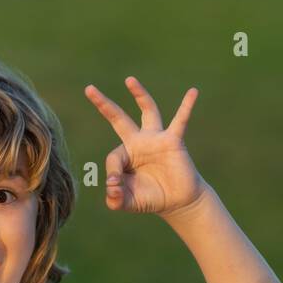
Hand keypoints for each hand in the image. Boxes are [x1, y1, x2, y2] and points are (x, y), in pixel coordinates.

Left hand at [84, 76, 208, 216]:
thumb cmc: (151, 198)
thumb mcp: (128, 202)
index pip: (113, 158)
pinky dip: (187, 106)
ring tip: (129, 80)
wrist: (177, 201)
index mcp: (125, 154)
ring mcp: (156, 139)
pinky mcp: (173, 141)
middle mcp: (139, 141)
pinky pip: (181, 120)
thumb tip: (111, 189)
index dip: (113, 174)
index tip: (116, 188)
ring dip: (139, 95)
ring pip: (148, 111)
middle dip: (104, 104)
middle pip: (118, 118)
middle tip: (89, 89)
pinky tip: (193, 92)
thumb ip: (115, 199)